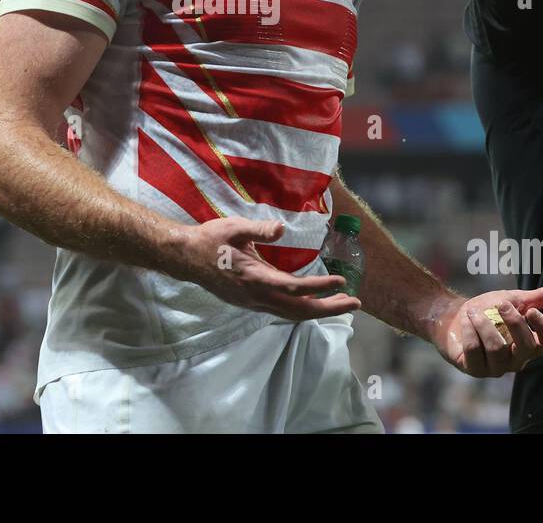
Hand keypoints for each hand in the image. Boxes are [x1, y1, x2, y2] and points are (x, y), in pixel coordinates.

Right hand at [172, 217, 361, 320]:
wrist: (186, 258)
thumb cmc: (210, 240)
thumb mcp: (234, 228)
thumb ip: (258, 229)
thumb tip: (282, 228)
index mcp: (255, 277)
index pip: (294, 287)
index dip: (319, 286)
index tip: (341, 281)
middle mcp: (257, 296)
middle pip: (300, 310)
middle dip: (330, 308)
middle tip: (355, 303)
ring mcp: (254, 302)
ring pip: (293, 314)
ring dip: (320, 310)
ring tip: (343, 304)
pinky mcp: (252, 302)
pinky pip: (284, 311)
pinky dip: (304, 309)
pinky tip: (315, 301)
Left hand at [431, 283, 542, 377]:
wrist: (455, 315)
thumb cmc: (489, 309)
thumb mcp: (515, 299)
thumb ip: (541, 297)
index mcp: (529, 344)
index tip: (530, 310)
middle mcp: (516, 360)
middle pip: (526, 347)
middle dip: (514, 322)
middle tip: (502, 305)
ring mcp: (495, 368)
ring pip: (497, 349)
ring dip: (484, 324)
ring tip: (474, 312)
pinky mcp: (474, 368)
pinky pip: (475, 351)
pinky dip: (470, 330)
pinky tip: (466, 321)